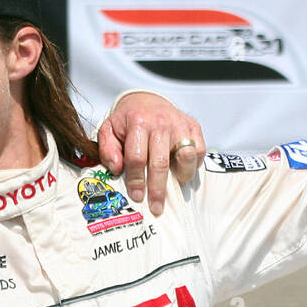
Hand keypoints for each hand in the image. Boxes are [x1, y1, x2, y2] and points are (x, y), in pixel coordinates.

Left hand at [97, 92, 205, 214]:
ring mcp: (180, 123)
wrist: (146, 99)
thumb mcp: (108, 130)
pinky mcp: (193, 126)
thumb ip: (107, 150)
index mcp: (138, 123)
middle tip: (156, 207)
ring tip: (174, 187)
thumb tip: (116, 169)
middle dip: (158, 189)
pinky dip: (194, 165)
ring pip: (186, 155)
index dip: (136, 180)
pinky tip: (183, 172)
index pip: (137, 157)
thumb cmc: (126, 121)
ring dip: (181, 176)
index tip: (137, 196)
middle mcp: (161, 122)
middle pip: (161, 162)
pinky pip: (199, 150)